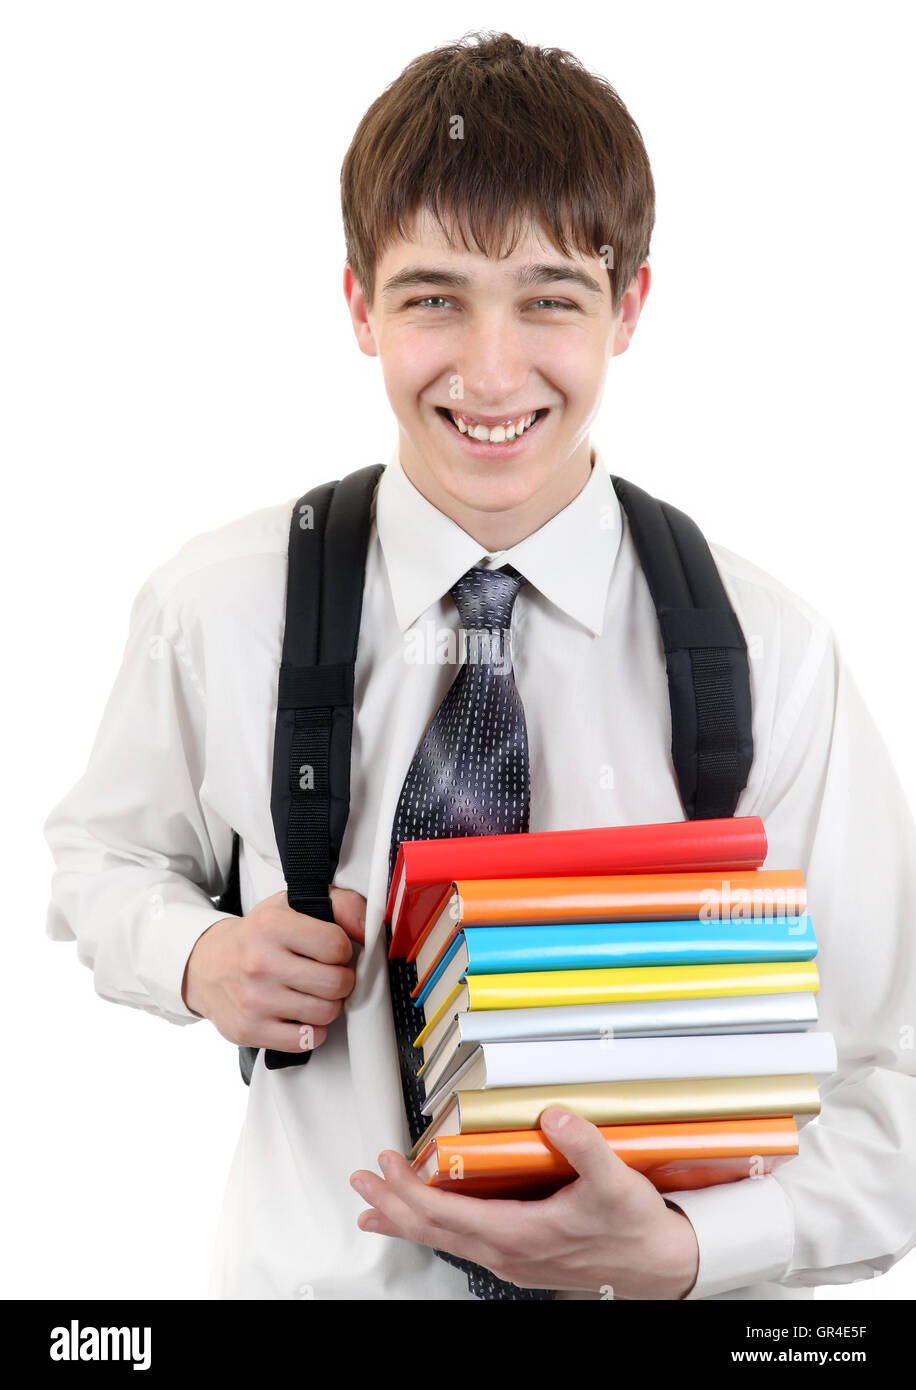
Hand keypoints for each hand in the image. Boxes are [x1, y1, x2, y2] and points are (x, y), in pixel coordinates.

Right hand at [181, 885, 366, 1054]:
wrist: (207, 966)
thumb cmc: (257, 936)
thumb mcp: (292, 905)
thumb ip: (340, 905)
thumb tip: (370, 926)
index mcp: (272, 925)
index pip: (337, 945)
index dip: (344, 949)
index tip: (333, 950)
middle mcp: (260, 962)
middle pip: (337, 983)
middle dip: (342, 979)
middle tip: (328, 973)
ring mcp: (254, 1000)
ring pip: (326, 1013)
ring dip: (328, 1004)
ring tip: (313, 992)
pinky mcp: (250, 1030)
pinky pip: (307, 1039)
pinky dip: (311, 1029)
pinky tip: (299, 1013)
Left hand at [350, 1107, 699, 1297]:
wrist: (658, 1266)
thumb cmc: (635, 1228)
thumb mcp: (616, 1183)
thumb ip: (585, 1148)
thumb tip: (556, 1115)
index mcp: (520, 1234)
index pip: (447, 1214)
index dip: (410, 1190)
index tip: (386, 1165)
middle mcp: (507, 1253)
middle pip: (434, 1230)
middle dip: (391, 1206)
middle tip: (361, 1183)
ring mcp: (510, 1258)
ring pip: (444, 1239)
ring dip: (405, 1219)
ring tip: (372, 1208)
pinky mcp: (518, 1255)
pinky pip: (461, 1242)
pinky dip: (432, 1227)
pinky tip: (423, 1220)